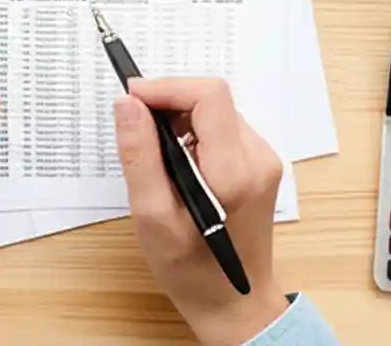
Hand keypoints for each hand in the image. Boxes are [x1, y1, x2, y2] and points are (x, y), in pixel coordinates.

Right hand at [114, 78, 289, 345]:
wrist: (233, 302)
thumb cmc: (191, 270)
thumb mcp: (152, 216)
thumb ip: (140, 155)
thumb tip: (128, 105)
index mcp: (234, 172)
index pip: (209, 96)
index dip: (166, 88)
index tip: (132, 100)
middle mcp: (257, 158)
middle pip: (212, 100)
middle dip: (169, 105)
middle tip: (136, 131)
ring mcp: (263, 161)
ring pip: (216, 113)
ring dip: (180, 122)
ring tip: (156, 159)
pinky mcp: (259, 165)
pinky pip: (222, 130)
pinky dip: (194, 136)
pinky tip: (177, 167)